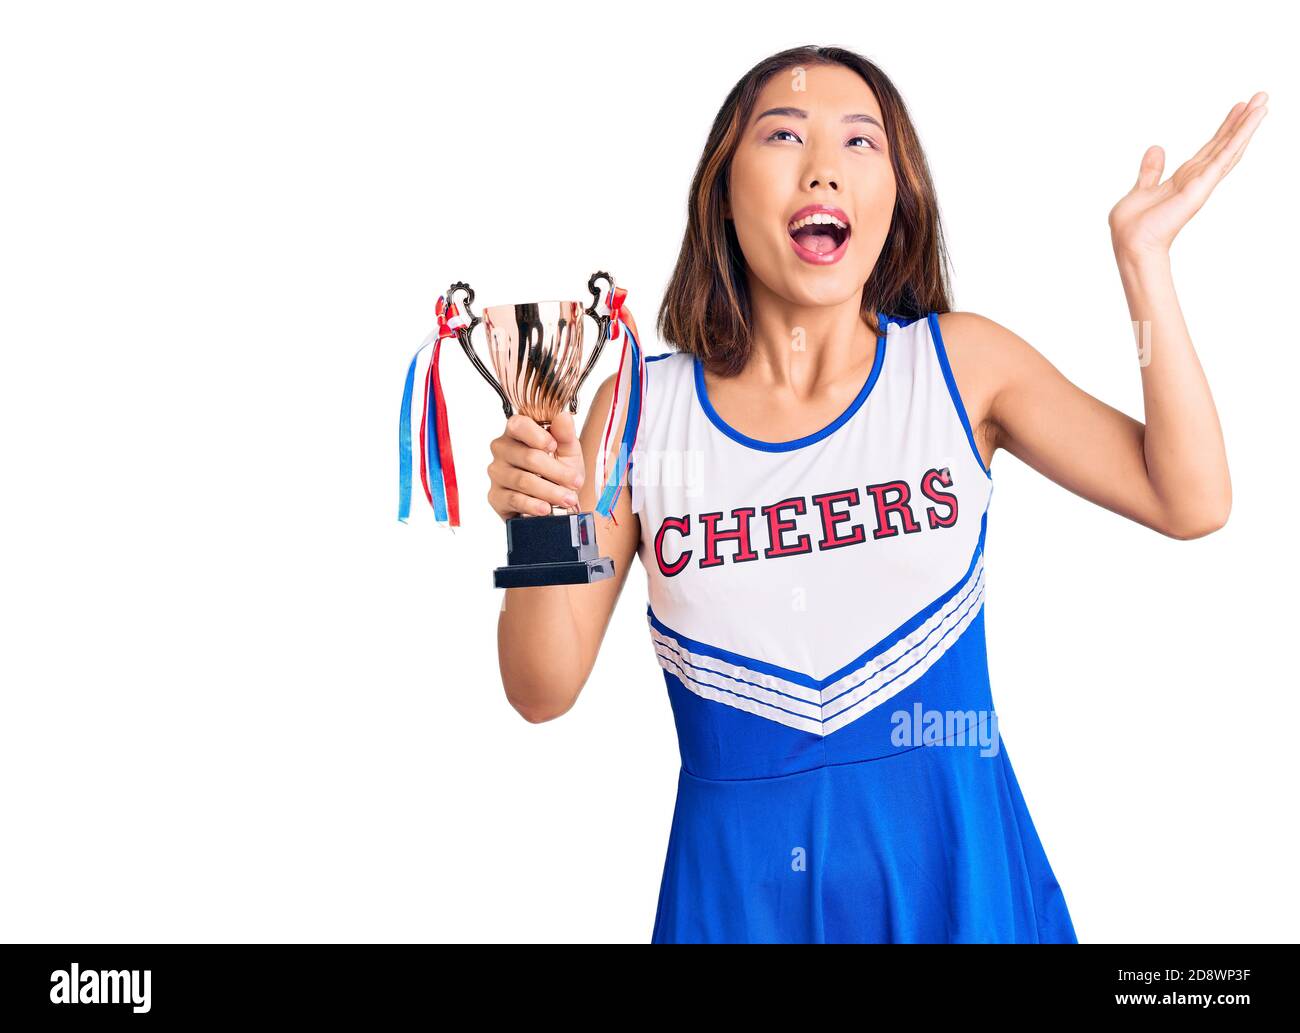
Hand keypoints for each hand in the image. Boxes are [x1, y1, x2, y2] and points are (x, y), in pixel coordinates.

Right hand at [486, 410, 584, 521]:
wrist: (554, 501)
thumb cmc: (558, 469)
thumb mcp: (568, 451)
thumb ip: (565, 434)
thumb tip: (563, 416)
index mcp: (517, 431)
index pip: (518, 425)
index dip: (537, 436)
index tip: (554, 446)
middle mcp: (502, 449)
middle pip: (527, 457)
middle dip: (556, 472)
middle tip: (575, 482)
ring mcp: (497, 473)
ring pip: (523, 480)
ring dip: (550, 491)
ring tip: (568, 498)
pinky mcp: (496, 496)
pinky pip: (514, 499)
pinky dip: (532, 505)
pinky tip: (545, 508)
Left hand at [1108, 92, 1267, 261]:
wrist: (1131, 243)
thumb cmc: (1132, 226)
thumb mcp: (1140, 190)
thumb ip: (1150, 171)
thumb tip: (1156, 148)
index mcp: (1183, 178)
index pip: (1209, 148)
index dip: (1224, 128)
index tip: (1238, 107)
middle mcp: (1197, 179)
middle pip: (1224, 143)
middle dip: (1242, 121)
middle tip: (1260, 97)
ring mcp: (1202, 181)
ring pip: (1230, 147)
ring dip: (1248, 124)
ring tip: (1263, 102)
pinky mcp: (1203, 184)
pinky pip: (1225, 155)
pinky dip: (1240, 136)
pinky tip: (1254, 119)